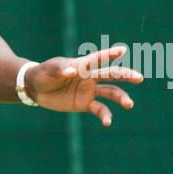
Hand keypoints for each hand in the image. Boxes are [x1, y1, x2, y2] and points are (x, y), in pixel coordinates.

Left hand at [24, 46, 142, 125]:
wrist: (35, 88)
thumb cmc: (43, 74)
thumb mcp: (49, 70)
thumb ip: (61, 70)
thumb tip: (72, 71)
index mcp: (82, 65)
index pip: (97, 59)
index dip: (109, 54)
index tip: (122, 50)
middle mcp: (89, 77)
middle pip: (111, 75)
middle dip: (125, 76)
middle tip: (139, 78)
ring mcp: (89, 90)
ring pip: (110, 93)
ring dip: (121, 98)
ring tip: (129, 104)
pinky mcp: (85, 103)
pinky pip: (99, 109)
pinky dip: (105, 115)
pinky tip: (108, 123)